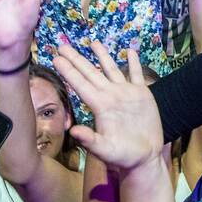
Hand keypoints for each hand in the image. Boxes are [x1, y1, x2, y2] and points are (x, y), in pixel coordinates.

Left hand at [53, 42, 162, 171]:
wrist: (144, 158)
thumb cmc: (123, 157)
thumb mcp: (106, 151)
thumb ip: (91, 141)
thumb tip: (73, 131)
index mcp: (100, 106)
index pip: (81, 84)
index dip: (69, 70)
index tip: (56, 57)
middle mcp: (110, 96)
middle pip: (91, 73)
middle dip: (77, 59)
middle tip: (62, 45)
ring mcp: (126, 94)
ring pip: (111, 69)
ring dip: (103, 56)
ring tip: (93, 42)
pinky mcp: (142, 95)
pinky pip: (136, 75)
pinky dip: (134, 63)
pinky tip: (130, 51)